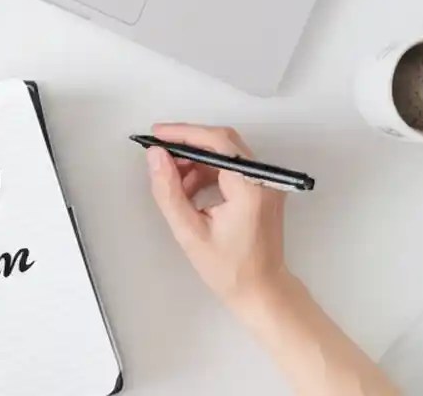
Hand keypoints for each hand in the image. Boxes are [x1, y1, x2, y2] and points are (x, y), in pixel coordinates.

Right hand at [143, 123, 290, 310]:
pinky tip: (190, 192)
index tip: (157, 135)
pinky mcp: (262, 189)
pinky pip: (232, 168)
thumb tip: (155, 156)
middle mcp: (264, 179)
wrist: (261, 291)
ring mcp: (266, 183)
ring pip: (225, 155)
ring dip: (196, 162)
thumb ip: (169, 191)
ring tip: (173, 184)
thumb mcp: (189, 232)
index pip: (217, 142)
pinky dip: (208, 172)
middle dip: (188, 146)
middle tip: (159, 157)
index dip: (184, 133)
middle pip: (222, 143)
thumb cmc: (228, 269)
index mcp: (250, 188)